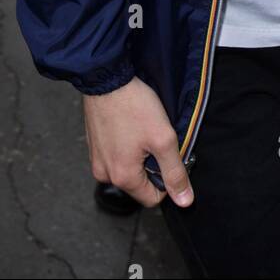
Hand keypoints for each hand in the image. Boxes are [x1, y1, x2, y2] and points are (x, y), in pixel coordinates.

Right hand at [83, 76, 193, 209]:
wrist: (106, 78)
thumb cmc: (134, 106)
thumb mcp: (163, 139)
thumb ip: (175, 173)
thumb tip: (185, 202)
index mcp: (122, 177)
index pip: (152, 198)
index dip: (167, 179)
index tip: (169, 155)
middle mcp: (104, 174)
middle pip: (139, 183)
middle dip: (152, 165)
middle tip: (156, 138)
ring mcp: (96, 159)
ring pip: (127, 168)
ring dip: (139, 154)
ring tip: (142, 129)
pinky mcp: (94, 145)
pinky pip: (115, 155)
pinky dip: (126, 145)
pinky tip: (131, 125)